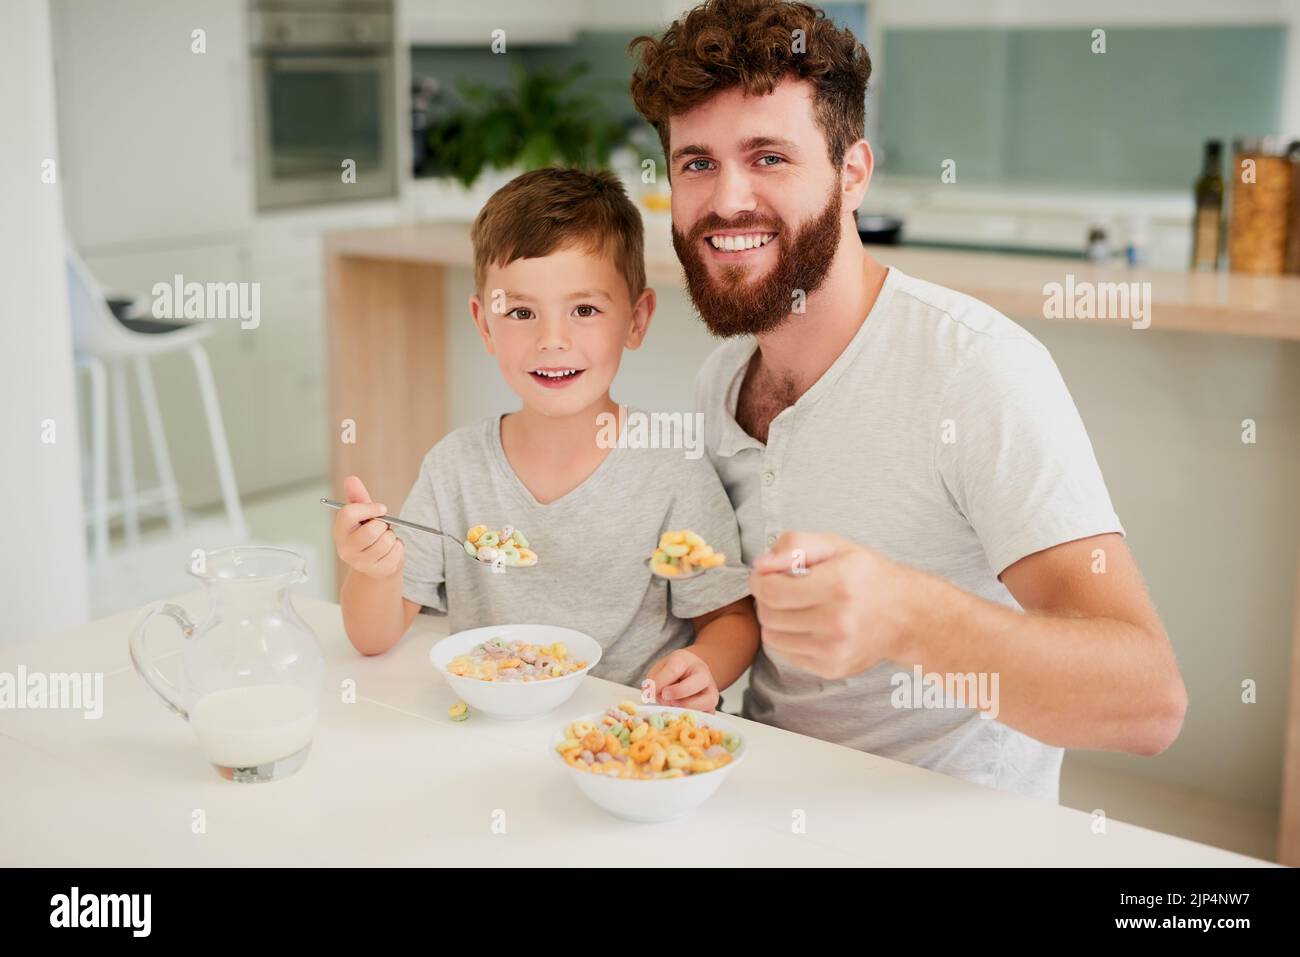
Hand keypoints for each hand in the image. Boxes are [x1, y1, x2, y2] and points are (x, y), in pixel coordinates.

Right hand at [333, 475, 404, 580]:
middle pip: (372, 530)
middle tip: (382, 528)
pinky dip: (399, 547)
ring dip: (391, 536)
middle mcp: (346, 549)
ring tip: (385, 538)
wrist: (375, 564)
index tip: (381, 508)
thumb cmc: (368, 534)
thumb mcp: (362, 514)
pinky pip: (397, 552)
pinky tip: (390, 550)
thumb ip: (357, 497)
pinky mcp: (378, 571)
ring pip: (386, 541)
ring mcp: (361, 563)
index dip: (369, 508)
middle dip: (383, 526)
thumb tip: (351, 479)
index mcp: (340, 531)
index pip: (349, 514)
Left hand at [645, 649, 719, 712]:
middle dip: (680, 691)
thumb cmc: (671, 674)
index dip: (662, 681)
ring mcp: (711, 692)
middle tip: (665, 696)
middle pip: (699, 680)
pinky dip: (694, 718)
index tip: (652, 690)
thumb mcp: (659, 670)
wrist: (689, 677)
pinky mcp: (712, 708)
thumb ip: (654, 680)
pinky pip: (707, 716)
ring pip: (707, 701)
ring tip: (673, 706)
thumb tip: (651, 695)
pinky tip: (680, 715)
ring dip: (687, 706)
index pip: (674, 668)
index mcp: (685, 660)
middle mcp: (703, 674)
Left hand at [748, 531, 921, 679]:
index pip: (772, 592)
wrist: (907, 615)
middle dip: (766, 600)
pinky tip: (807, 626)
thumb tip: (761, 565)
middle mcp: (837, 621)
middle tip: (780, 590)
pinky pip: (788, 654)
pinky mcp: (832, 668)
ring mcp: (834, 650)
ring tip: (794, 608)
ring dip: (774, 621)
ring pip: (773, 638)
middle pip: (769, 616)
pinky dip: (789, 639)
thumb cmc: (868, 576)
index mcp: (837, 585)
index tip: (763, 576)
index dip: (759, 582)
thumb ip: (794, 545)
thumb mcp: (835, 546)